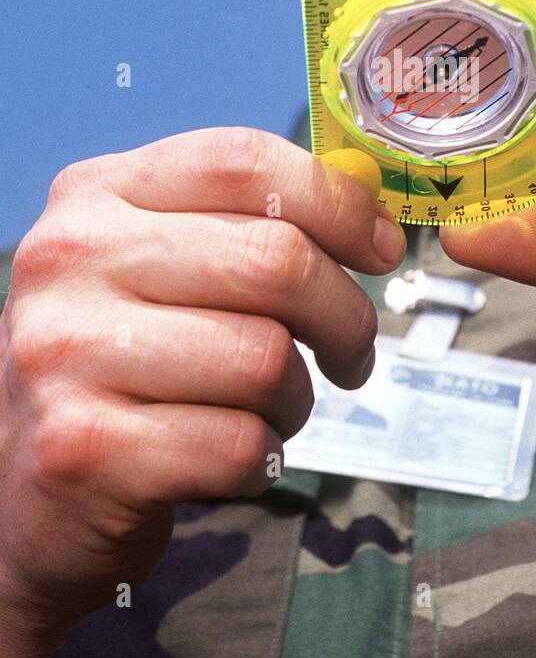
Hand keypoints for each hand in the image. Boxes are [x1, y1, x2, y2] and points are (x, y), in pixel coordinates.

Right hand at [0, 127, 405, 639]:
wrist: (23, 497)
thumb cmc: (120, 369)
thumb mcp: (156, 267)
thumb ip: (245, 226)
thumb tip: (371, 213)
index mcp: (96, 194)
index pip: (242, 161)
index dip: (336, 201)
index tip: (379, 247)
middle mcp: (69, 259)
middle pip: (273, 260)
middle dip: (345, 315)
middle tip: (351, 352)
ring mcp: (67, 353)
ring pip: (266, 358)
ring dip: (297, 398)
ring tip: (268, 410)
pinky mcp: (84, 448)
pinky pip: (239, 444)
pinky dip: (263, 458)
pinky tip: (229, 456)